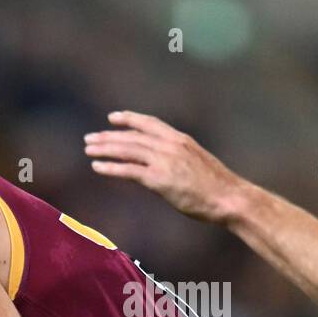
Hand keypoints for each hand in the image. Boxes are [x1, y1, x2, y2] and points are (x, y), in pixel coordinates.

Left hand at [84, 111, 255, 224]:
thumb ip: (180, 159)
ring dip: (105, 148)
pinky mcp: (159, 179)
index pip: (149, 123)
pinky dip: (110, 167)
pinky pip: (129, 170)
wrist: (229, 198)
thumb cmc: (218, 187)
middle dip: (109, 136)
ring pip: (127, 149)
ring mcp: (164, 161)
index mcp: (180, 139)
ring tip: (88, 150)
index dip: (129, 119)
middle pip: (132, 136)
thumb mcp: (198, 164)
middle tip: (90, 138)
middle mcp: (170, 145)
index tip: (112, 118)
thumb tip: (169, 165)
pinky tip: (97, 166)